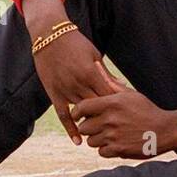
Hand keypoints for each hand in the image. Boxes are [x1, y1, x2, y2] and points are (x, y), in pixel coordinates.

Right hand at [21, 0, 119, 144]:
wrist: (49, 36)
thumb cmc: (76, 43)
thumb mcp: (94, 55)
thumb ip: (107, 74)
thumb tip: (123, 87)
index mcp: (91, 73)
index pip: (108, 95)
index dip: (118, 107)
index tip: (128, 116)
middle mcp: (78, 83)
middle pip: (97, 106)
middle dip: (107, 117)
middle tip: (118, 129)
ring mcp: (65, 89)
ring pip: (81, 112)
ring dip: (91, 124)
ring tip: (102, 136)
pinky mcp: (54, 93)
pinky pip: (63, 115)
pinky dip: (70, 129)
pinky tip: (78, 141)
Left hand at [73, 90, 176, 159]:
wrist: (165, 130)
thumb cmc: (146, 109)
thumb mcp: (129, 93)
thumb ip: (109, 82)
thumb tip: (95, 65)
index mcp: (111, 104)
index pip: (81, 108)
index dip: (77, 112)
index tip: (79, 115)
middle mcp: (110, 120)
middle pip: (83, 127)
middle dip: (88, 127)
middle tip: (97, 125)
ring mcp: (114, 136)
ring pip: (91, 141)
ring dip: (97, 139)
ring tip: (108, 134)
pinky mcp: (119, 150)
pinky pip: (101, 152)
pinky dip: (106, 149)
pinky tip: (115, 142)